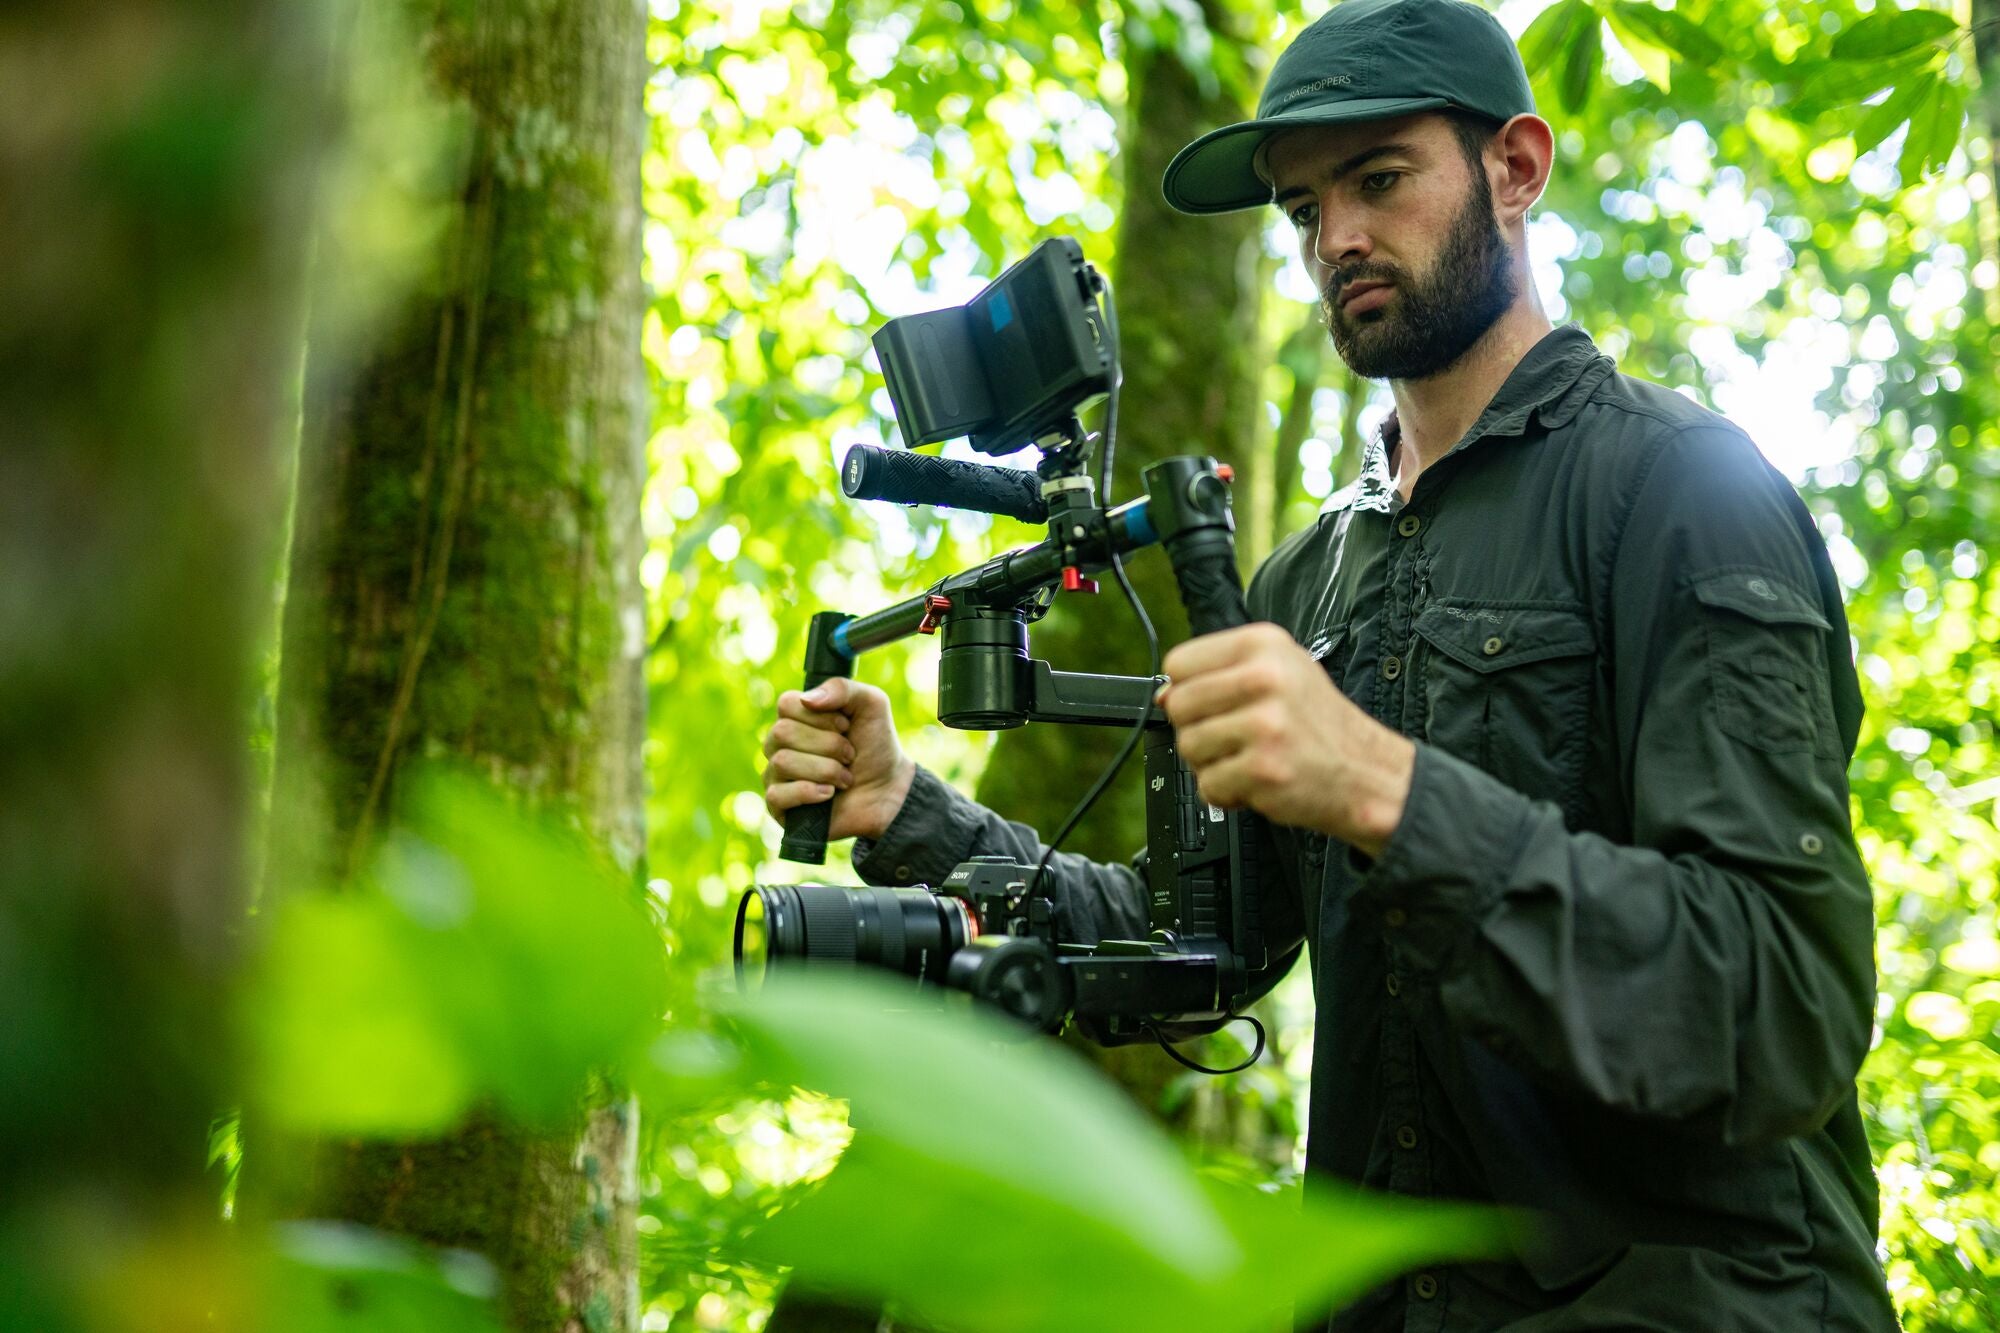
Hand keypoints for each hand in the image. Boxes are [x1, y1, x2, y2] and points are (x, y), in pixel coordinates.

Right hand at [762, 676, 915, 843]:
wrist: (888, 791)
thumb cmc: (876, 746)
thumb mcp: (871, 705)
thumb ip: (842, 688)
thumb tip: (807, 700)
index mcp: (796, 717)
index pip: (786, 704)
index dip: (820, 716)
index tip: (845, 726)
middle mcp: (780, 744)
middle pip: (782, 733)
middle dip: (828, 744)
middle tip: (849, 754)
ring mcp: (776, 775)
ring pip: (782, 762)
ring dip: (825, 770)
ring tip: (845, 778)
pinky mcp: (778, 806)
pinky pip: (777, 795)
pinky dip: (809, 793)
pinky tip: (829, 794)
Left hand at [1157, 623, 1414, 855]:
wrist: (1368, 772)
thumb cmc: (1320, 724)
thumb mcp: (1281, 674)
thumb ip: (1221, 674)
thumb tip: (1163, 693)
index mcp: (1264, 645)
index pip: (1180, 662)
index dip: (1186, 688)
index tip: (1208, 704)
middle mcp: (1265, 679)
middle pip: (1179, 704)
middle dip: (1196, 729)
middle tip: (1229, 737)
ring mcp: (1264, 725)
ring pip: (1189, 746)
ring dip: (1211, 763)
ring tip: (1247, 758)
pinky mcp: (1263, 769)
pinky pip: (1208, 784)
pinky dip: (1225, 792)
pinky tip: (1254, 781)